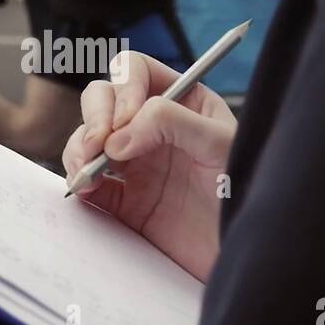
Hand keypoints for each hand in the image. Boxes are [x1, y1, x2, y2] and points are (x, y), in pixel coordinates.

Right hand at [62, 52, 236, 281]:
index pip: (137, 71)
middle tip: (97, 146)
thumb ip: (171, 123)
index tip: (123, 122)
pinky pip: (88, 183)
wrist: (242, 253)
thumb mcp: (220, 146)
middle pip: (104, 99)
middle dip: (93, 117)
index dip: (122, 88)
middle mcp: (154, 128)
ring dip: (79, 149)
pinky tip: (86, 190)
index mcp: (183, 103)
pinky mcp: (125, 202)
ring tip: (87, 174)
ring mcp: (136, 164)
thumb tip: (118, 135)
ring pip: (88, 139)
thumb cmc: (245, 194)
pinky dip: (78, 182)